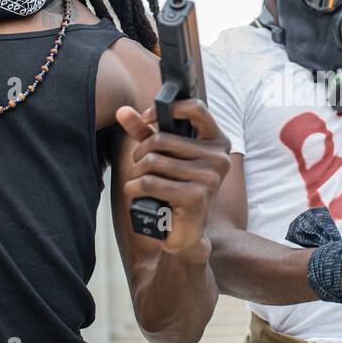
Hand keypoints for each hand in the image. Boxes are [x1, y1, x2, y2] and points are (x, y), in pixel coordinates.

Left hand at [117, 98, 230, 258]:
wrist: (187, 234)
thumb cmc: (176, 191)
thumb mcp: (163, 157)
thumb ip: (146, 132)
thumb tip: (122, 111)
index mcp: (217, 142)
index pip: (196, 108)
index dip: (166, 108)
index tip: (147, 118)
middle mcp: (218, 158)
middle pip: (161, 139)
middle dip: (140, 154)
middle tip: (139, 166)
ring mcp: (210, 178)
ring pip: (152, 161)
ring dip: (136, 173)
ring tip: (140, 183)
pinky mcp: (196, 197)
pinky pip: (150, 183)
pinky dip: (135, 188)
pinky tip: (137, 195)